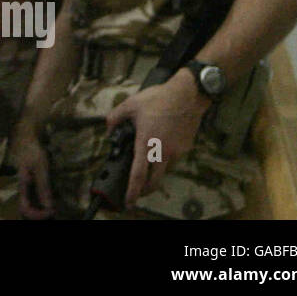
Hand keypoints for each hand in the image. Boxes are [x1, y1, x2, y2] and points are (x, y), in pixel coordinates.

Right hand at [9, 121, 54, 218]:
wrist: (25, 135)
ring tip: (53, 205)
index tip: (50, 212)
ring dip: (42, 206)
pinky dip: (43, 198)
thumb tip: (48, 207)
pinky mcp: (29, 179)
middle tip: (53, 210)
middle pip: (27, 207)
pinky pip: (34, 194)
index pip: (25, 209)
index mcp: (22, 185)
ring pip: (31, 201)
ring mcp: (25, 183)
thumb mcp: (40, 168)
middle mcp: (22, 187)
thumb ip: (43, 187)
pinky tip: (51, 196)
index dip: (36, 214)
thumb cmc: (32, 150)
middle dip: (40, 212)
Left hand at [105, 71, 209, 207]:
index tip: (129, 200)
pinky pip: (173, 158)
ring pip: (165, 169)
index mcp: (146, 142)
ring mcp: (177, 151)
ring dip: (156, 172)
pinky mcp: (185, 148)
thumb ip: (115, 118)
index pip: (138, 174)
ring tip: (148, 163)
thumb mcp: (130, 104)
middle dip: (145, 190)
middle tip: (137, 191)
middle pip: (154, 180)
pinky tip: (161, 146)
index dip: (133, 190)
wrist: (187, 95)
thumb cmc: (159, 99)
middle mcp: (163, 151)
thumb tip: (109, 130)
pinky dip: (165, 158)